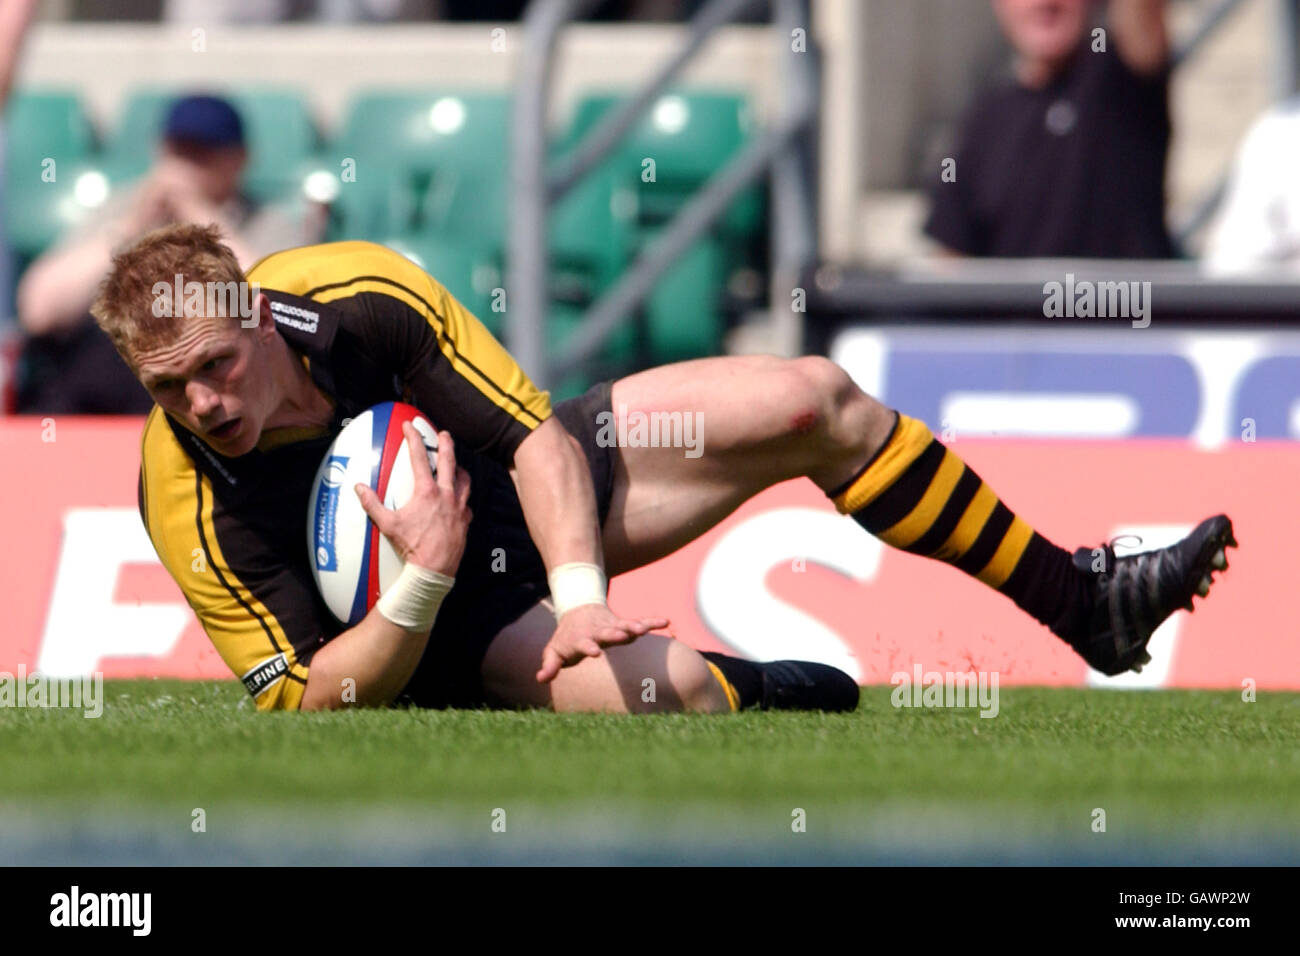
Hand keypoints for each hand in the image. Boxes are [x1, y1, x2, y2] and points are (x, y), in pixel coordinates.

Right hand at [354, 424, 471, 575]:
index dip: (413, 438)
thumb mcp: (388, 524)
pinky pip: (467, 504)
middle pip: (449, 461)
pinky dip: (463, 498)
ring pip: (465, 480)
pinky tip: (459, 500)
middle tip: (444, 434)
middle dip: (446, 444)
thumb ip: (372, 504)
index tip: (409, 426)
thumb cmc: (412, 546)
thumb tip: (358, 488)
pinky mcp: (466, 520)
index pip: (419, 458)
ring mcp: (459, 507)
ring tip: (456, 466)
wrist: (434, 568)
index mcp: (427, 492)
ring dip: (460, 470)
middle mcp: (447, 495)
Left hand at [536, 603, 669, 682]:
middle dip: (615, 634)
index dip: (589, 648)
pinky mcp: (623, 624)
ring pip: (624, 625)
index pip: (585, 644)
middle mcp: (599, 631)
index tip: (595, 653)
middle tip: (623, 636)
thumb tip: (540, 679)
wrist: (578, 610)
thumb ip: (549, 665)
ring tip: (645, 629)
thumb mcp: (554, 651)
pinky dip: (651, 621)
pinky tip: (665, 621)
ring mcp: (612, 626)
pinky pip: (639, 622)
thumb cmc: (566, 638)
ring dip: (634, 627)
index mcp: (581, 639)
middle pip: (607, 633)